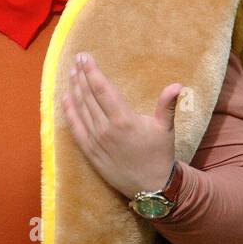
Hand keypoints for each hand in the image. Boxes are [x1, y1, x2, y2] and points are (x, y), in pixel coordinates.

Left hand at [61, 51, 179, 198]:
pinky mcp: (90, 152)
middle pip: (89, 96)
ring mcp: (95, 141)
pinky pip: (75, 129)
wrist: (150, 186)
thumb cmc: (159, 154)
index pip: (103, 89)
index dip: (92, 71)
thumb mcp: (165, 128)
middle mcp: (106, 129)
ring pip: (80, 110)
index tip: (85, 57)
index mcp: (124, 119)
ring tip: (70, 73)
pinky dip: (69, 112)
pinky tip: (65, 99)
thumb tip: (177, 85)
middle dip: (81, 76)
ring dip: (74, 90)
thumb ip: (166, 105)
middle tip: (76, 59)